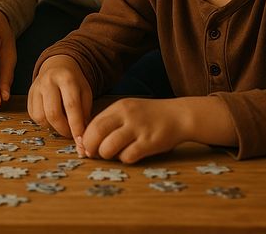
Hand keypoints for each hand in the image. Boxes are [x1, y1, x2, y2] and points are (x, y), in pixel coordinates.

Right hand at [27, 55, 92, 140]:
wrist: (56, 66)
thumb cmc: (73, 81)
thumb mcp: (85, 92)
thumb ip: (85, 112)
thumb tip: (82, 135)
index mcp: (66, 78)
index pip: (71, 106)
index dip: (76, 126)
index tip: (81, 140)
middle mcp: (48, 81)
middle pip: (53, 113)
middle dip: (63, 130)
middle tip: (71, 134)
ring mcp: (36, 87)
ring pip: (41, 117)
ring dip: (53, 127)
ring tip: (62, 125)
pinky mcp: (28, 95)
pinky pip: (34, 116)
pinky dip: (44, 123)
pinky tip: (53, 119)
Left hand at [82, 96, 236, 162]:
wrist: (179, 116)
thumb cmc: (150, 116)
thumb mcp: (129, 110)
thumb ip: (111, 121)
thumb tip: (89, 139)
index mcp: (119, 107)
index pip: (93, 123)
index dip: (86, 137)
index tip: (85, 147)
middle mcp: (127, 115)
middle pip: (97, 134)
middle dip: (90, 147)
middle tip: (93, 154)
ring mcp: (138, 129)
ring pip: (109, 147)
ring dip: (107, 155)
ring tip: (114, 154)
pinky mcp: (150, 142)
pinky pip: (128, 156)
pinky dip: (124, 159)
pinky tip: (130, 155)